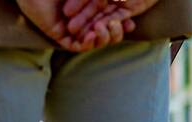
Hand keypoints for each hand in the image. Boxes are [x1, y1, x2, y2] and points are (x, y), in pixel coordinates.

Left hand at [16, 0, 133, 51]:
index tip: (131, 21)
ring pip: (94, 41)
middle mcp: (84, 19)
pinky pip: (77, 46)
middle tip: (117, 24)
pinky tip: (91, 35)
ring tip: (100, 27)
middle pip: (106, 32)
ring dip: (102, 37)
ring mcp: (72, 28)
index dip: (124, 22)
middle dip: (116, 31)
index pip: (113, 18)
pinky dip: (87, 43)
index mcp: (93, 6)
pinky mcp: (60, 35)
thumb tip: (121, 0)